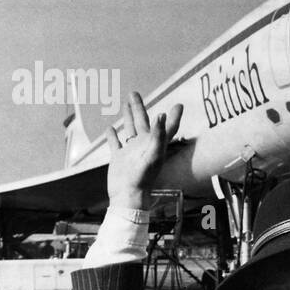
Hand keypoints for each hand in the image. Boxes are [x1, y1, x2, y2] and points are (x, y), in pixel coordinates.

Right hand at [105, 91, 183, 210]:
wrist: (127, 196)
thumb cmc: (143, 178)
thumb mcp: (153, 154)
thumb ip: (158, 135)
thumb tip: (161, 115)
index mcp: (156, 145)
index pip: (167, 127)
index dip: (174, 116)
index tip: (179, 105)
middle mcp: (144, 146)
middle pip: (143, 122)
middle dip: (139, 107)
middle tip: (134, 93)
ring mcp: (131, 152)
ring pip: (130, 129)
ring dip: (128, 117)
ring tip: (125, 104)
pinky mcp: (119, 158)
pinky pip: (115, 143)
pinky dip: (112, 135)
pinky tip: (110, 128)